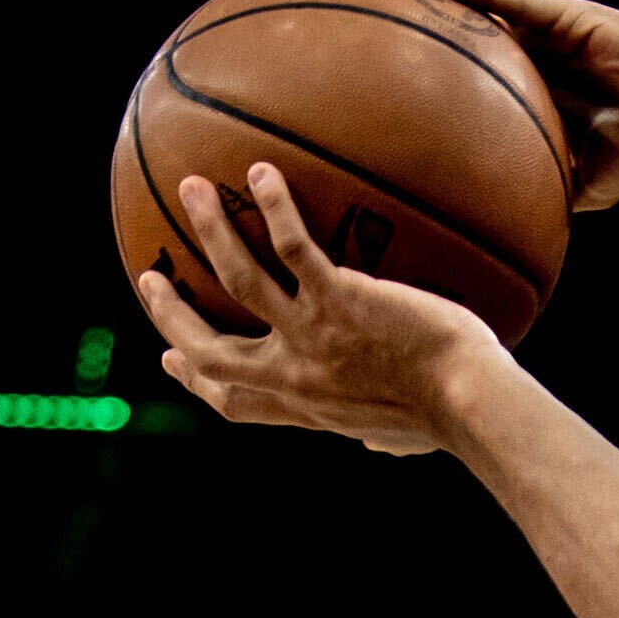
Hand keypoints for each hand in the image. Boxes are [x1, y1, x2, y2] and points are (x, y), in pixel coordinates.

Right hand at [140, 164, 489, 456]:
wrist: (470, 406)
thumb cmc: (449, 423)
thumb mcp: (398, 437)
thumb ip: (376, 432)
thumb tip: (381, 444)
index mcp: (305, 407)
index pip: (233, 401)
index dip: (194, 379)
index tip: (171, 357)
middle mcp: (295, 375)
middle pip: (210, 349)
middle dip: (171, 314)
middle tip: (148, 278)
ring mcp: (312, 336)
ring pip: (238, 282)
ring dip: (210, 234)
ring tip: (193, 189)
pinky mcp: (340, 301)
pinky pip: (295, 246)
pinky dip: (274, 208)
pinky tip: (262, 173)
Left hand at [365, 0, 618, 215]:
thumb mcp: (583, 182)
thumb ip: (542, 192)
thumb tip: (502, 237)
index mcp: (525, 74)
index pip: (461, 52)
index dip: (418, 43)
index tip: (366, 47)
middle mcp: (526, 40)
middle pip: (454, 6)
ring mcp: (544, 24)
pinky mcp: (569, 16)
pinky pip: (517, 2)